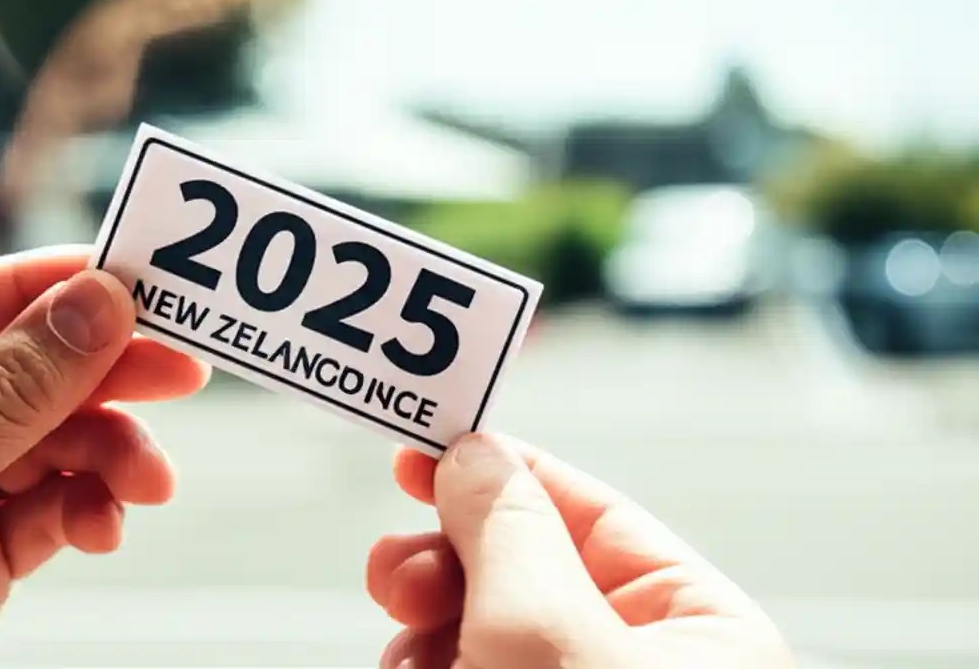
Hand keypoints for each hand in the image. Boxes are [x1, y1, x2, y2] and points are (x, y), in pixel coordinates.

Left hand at [0, 247, 207, 668]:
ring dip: (106, 455)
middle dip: (96, 377)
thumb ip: (1, 396)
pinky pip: (49, 513)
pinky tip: (104, 525)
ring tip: (146, 480)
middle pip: (12, 376)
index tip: (128, 283)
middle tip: (176, 371)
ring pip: (45, 447)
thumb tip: (91, 305)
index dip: (40, 290)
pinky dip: (88, 511)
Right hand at [367, 434, 794, 667]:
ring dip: (426, 626)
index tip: (423, 451)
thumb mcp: (543, 630)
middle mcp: (644, 665)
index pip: (594, 514)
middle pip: (525, 571)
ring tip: (408, 649)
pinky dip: (427, 664)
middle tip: (396, 574)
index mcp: (702, 633)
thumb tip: (475, 452)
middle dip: (447, 564)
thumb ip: (508, 527)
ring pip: (483, 628)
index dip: (503, 473)